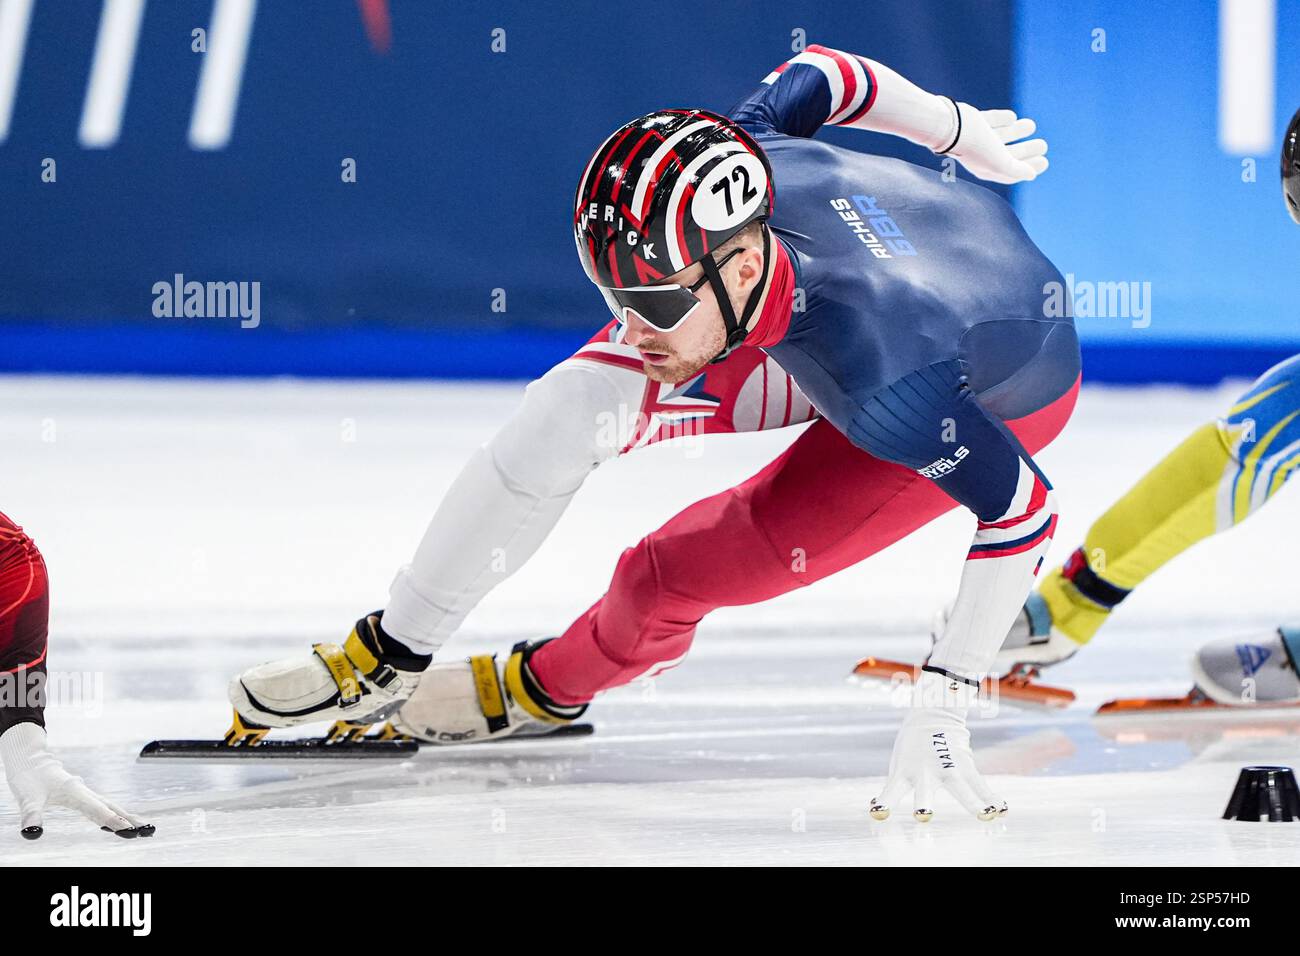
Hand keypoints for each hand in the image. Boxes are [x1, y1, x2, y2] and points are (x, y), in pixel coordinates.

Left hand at [1, 723, 154, 839]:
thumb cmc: (29, 778)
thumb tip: (32, 833)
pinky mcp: (80, 796)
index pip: (99, 811)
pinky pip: (102, 806)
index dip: (115, 822)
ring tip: (143, 827)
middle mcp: (84, 793)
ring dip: (126, 817)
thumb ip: (31, 815)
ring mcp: (84, 793)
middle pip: (113, 807)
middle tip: (149, 830)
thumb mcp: (27, 799)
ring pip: (110, 806)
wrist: (30, 760)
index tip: (131, 832)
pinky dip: (113, 814)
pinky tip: (114, 824)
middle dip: (131, 819)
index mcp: (76, 793)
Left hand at [869, 671, 1005, 821]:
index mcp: (905, 772)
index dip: (885, 801)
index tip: (877, 812)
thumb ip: (892, 788)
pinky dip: (991, 798)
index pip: (892, 789)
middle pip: (924, 790)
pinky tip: (1001, 810)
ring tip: (985, 815)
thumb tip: (875, 809)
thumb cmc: (911, 746)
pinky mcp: (965, 765)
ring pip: (960, 788)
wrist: (932, 713)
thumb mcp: (898, 764)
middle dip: (924, 804)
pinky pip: (980, 785)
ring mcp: (947, 768)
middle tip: (923, 815)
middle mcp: (925, 772)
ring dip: (972, 803)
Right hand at [944, 102, 1047, 184]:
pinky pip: (992, 120)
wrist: (951, 127)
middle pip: (1008, 155)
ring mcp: (978, 138)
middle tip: (1043, 145)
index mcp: (987, 168)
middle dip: (1026, 151)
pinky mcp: (974, 121)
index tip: (1044, 162)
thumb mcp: (1000, 163)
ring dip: (1017, 132)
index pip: (1011, 172)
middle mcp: (982, 155)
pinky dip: (1002, 119)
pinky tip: (1012, 117)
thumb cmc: (976, 148)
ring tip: (1031, 125)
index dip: (1028, 169)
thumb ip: (1016, 170)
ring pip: (1001, 136)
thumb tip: (1031, 175)